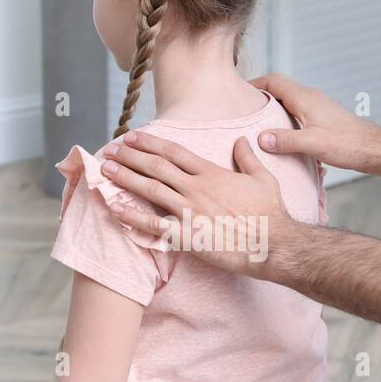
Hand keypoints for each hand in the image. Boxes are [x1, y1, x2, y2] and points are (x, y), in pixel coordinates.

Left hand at [100, 130, 297, 279]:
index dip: (150, 143)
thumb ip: (248, 158)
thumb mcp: (264, 178)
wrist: (274, 244)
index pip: (174, 152)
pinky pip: (154, 224)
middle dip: (130, 156)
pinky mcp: (188, 236)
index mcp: (212, 173)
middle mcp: (196, 188)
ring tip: (106, 170)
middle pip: (156, 167)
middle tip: (110, 150)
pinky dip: (133, 216)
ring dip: (125, 178)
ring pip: (150, 189)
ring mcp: (190, 212)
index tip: (132, 137)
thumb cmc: (271, 213)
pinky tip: (115, 208)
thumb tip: (241, 140)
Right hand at [250, 73, 380, 171]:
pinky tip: (280, 133)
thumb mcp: (314, 144)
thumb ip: (287, 140)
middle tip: (244, 109)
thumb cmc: (348, 145)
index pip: (274, 80)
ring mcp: (316, 106)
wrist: (372, 149)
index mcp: (305, 98)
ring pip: (287, 99)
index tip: (239, 94)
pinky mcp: (321, 117)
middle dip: (260, 95)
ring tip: (257, 121)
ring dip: (272, 106)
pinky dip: (283, 115)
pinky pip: (296, 109)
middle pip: (279, 87)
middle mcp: (310, 98)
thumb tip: (261, 138)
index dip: (255, 84)